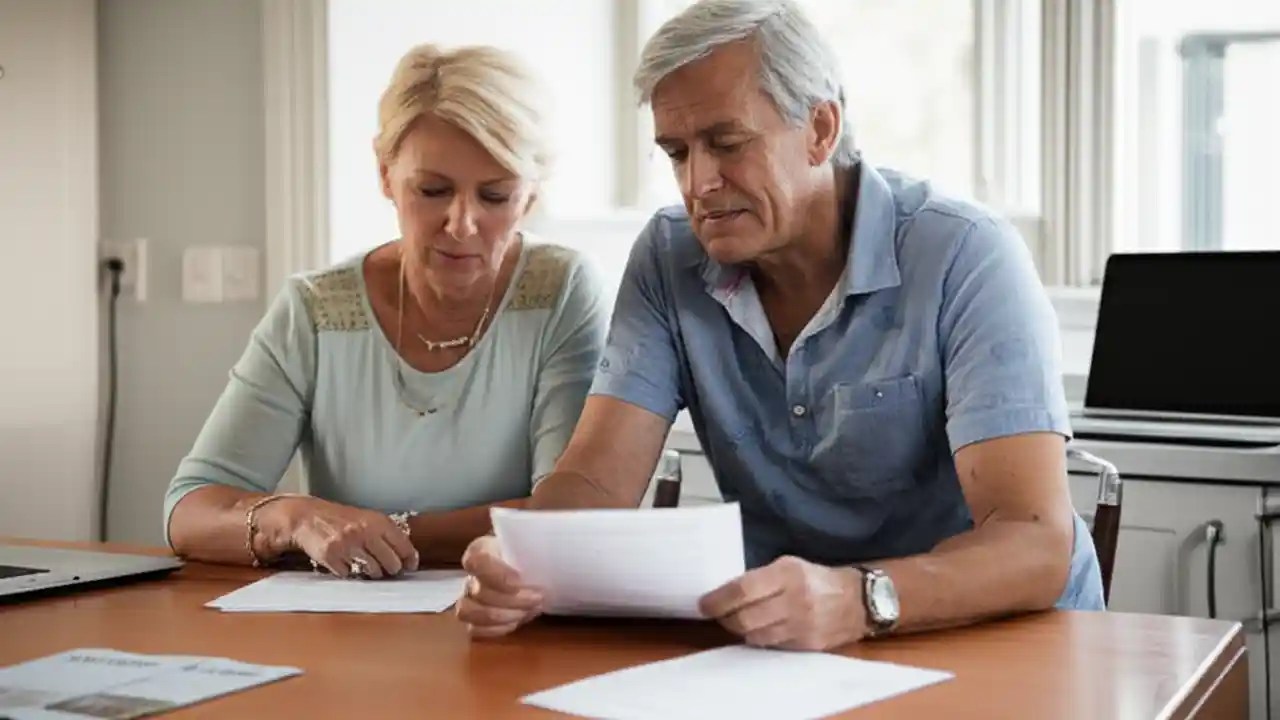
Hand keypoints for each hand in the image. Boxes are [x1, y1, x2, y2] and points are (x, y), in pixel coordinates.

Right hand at [266, 497, 418, 578]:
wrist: (308, 517)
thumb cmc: (341, 519)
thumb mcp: (367, 518)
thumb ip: (385, 532)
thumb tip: (407, 555)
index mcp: (376, 521)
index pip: (402, 544)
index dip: (409, 559)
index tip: (411, 566)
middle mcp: (364, 532)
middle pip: (391, 563)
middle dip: (392, 569)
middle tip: (388, 569)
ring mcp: (347, 545)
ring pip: (373, 571)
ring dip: (372, 573)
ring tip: (366, 565)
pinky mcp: (332, 557)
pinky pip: (350, 574)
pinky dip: (349, 571)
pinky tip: (345, 562)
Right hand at [455, 536, 543, 637]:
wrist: (538, 563)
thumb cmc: (539, 547)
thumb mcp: (546, 534)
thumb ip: (553, 530)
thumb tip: (579, 525)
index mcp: (485, 548)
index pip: (474, 560)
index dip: (495, 573)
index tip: (522, 580)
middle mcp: (472, 572)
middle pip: (476, 591)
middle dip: (509, 600)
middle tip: (539, 598)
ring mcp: (472, 596)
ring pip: (467, 611)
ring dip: (500, 617)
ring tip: (528, 611)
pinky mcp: (478, 617)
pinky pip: (474, 630)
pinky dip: (495, 630)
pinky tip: (518, 621)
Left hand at [699, 556, 866, 650]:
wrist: (858, 601)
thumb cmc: (817, 579)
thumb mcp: (790, 565)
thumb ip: (760, 577)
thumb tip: (725, 590)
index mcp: (788, 574)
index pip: (743, 589)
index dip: (719, 599)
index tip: (704, 604)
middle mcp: (794, 600)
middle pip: (745, 618)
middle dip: (725, 618)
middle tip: (717, 614)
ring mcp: (802, 625)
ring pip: (755, 636)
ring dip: (740, 630)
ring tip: (736, 621)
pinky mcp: (807, 645)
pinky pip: (772, 646)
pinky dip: (760, 638)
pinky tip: (758, 629)